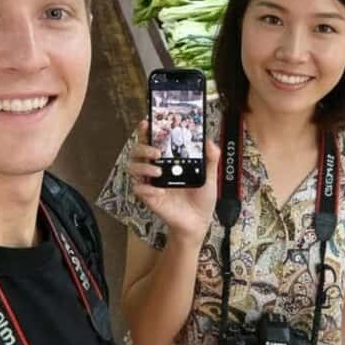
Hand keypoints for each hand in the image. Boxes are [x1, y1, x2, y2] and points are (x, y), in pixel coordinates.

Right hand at [128, 121, 218, 243]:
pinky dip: (146, 188)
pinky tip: (158, 191)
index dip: (146, 130)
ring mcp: (151, 183)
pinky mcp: (149, 197)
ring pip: (133, 167)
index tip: (147, 122)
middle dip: (143, 147)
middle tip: (157, 151)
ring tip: (159, 171)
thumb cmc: (201, 198)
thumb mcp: (210, 176)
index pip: (153, 140)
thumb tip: (210, 142)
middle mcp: (157, 168)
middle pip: (137, 151)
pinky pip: (139, 189)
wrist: (198, 222)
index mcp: (169, 160)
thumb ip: (211, 158)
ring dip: (143, 166)